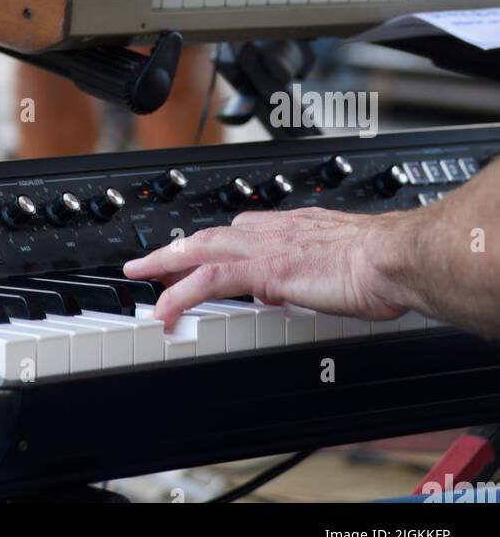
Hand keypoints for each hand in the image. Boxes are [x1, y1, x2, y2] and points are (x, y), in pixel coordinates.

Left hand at [123, 207, 421, 330]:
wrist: (395, 258)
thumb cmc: (387, 263)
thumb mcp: (345, 266)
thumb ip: (320, 271)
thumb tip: (308, 285)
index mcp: (296, 227)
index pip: (243, 230)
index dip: (215, 242)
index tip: (199, 252)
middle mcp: (275, 230)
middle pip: (211, 234)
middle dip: (178, 248)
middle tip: (152, 262)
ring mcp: (266, 247)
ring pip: (200, 251)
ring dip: (166, 264)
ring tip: (141, 280)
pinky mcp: (263, 269)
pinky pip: (208, 280)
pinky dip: (180, 294)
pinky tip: (164, 310)